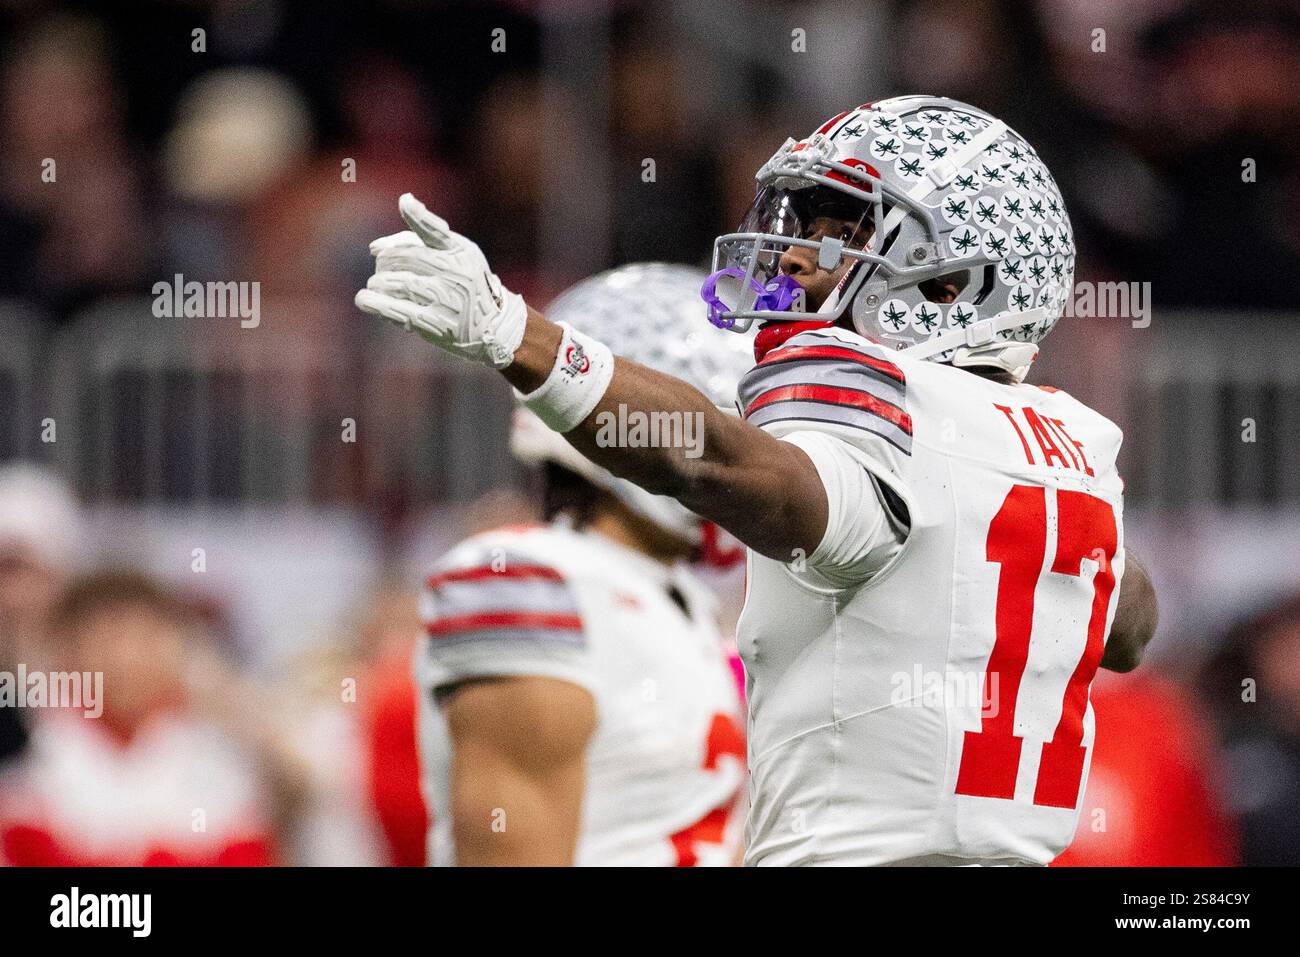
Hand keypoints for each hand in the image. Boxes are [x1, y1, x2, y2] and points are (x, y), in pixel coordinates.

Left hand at [355, 193, 526, 368]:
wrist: (492, 325)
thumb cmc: (466, 283)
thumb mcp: (455, 255)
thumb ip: (416, 243)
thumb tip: (374, 247)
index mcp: (459, 252)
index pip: (436, 230)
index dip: (419, 215)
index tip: (405, 202)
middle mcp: (454, 273)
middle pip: (405, 258)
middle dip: (386, 261)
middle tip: (382, 268)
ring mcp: (445, 299)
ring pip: (399, 284)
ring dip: (379, 282)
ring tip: (376, 285)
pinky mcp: (436, 324)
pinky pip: (399, 311)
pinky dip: (376, 304)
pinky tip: (364, 299)